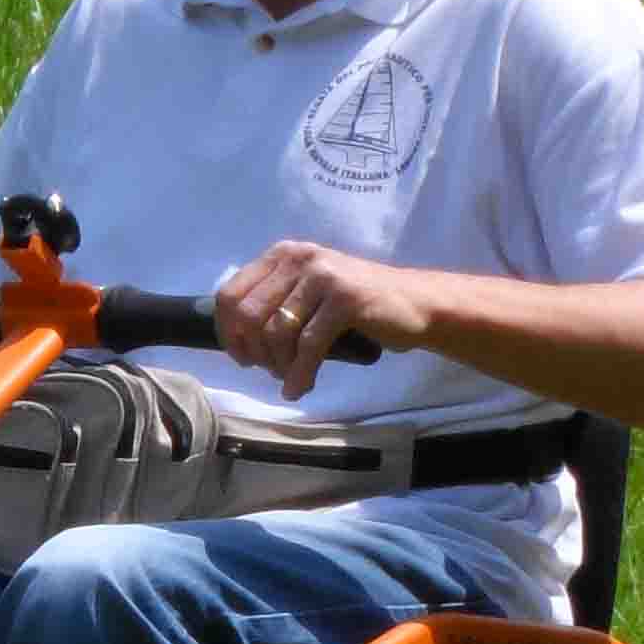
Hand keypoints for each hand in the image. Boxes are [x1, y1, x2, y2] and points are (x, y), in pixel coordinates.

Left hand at [213, 241, 419, 397]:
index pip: (230, 294)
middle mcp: (298, 258)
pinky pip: (309, 346)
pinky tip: (300, 388)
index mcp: (282, 255)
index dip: (229, 333)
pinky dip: (300, 374)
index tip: (243, 358)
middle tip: (271, 371)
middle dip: (254, 352)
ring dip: (279, 366)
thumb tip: (236, 339)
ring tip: (290, 379)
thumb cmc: (356, 305)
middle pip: (248, 315)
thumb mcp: (308, 293)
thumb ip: (273, 303)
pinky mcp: (345, 299)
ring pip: (277, 332)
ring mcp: (323, 276)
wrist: (414, 303)